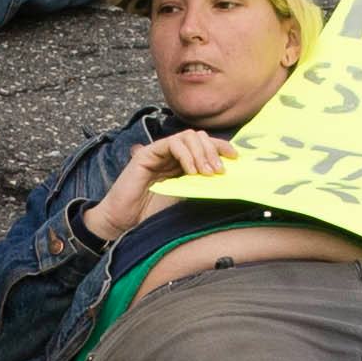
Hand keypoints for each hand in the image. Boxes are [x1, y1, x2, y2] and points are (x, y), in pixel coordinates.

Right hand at [85, 125, 233, 246]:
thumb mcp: (186, 198)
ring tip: (206, 172)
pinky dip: (185, 154)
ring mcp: (159, 152)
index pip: (205, 146)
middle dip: (213, 150)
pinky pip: (172, 143)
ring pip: (187, 136)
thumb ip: (201, 185)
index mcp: (182, 164)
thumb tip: (225, 177)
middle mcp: (171, 155)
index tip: (235, 158)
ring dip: (201, 152)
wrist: (126, 224)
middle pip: (198, 137)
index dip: (221, 147)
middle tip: (219, 170)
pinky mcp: (146, 154)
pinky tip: (191, 171)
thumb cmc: (152, 215)